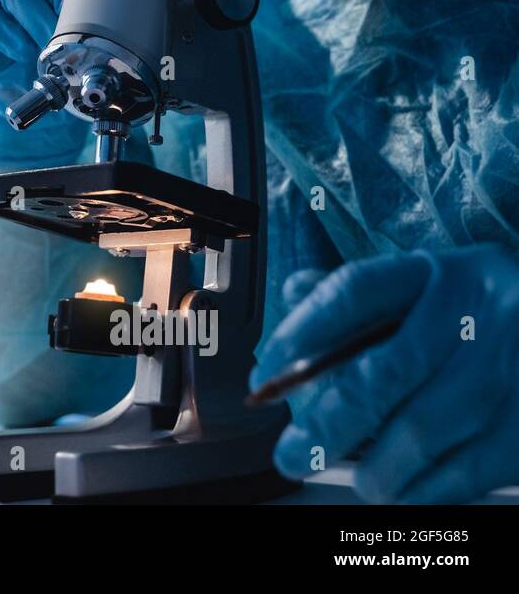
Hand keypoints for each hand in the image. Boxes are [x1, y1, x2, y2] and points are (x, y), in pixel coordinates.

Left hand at [252, 244, 518, 502]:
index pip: (354, 292)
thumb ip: (363, 294)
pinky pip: (466, 470)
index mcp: (436, 273)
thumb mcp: (432, 284)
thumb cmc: (486, 313)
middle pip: (384, 373)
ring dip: (378, 468)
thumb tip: (294, 295)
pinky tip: (408, 489)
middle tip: (293, 455)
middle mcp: (473, 314)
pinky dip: (426, 489)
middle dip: (327, 423)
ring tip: (361, 481)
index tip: (268, 375)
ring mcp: (508, 369)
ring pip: (422, 431)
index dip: (301, 333)